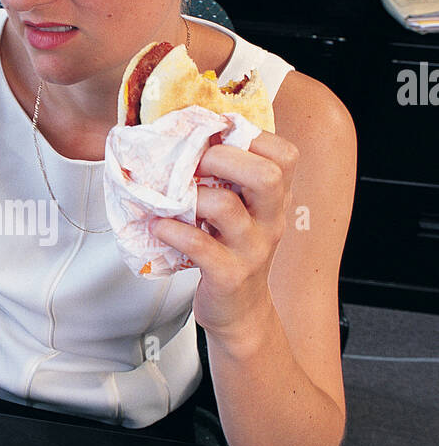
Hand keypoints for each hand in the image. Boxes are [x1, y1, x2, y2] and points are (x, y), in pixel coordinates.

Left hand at [148, 130, 298, 342]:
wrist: (240, 310)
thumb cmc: (233, 251)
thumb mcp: (244, 213)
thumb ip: (230, 180)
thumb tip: (189, 137)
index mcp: (275, 199)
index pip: (285, 155)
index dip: (252, 136)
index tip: (218, 134)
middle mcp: (270, 221)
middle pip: (265, 175)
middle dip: (222, 157)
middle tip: (193, 161)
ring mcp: (251, 249)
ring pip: (226, 207)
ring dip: (191, 194)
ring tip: (171, 196)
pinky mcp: (228, 274)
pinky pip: (199, 245)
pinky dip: (173, 230)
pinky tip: (159, 225)